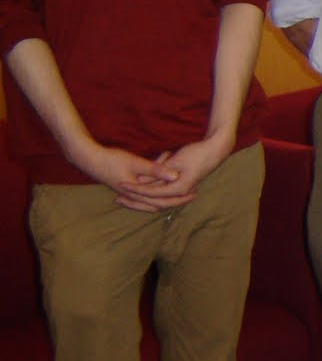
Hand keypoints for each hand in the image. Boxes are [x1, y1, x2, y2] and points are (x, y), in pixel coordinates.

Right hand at [69, 141, 189, 212]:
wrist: (87, 158)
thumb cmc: (112, 159)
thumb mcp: (136, 163)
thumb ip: (156, 170)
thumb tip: (177, 176)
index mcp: (138, 193)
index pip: (163, 202)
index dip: (180, 199)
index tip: (195, 192)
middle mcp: (134, 195)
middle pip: (159, 202)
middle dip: (176, 198)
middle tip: (193, 194)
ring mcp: (128, 189)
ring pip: (152, 195)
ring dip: (165, 191)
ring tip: (180, 186)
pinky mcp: (125, 182)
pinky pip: (145, 187)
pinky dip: (155, 183)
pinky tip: (162, 174)